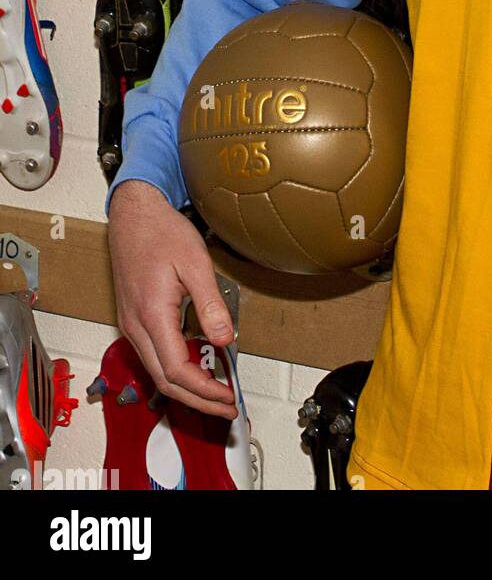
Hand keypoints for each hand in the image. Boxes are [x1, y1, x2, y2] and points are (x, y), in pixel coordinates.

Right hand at [108, 180, 237, 418]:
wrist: (133, 216)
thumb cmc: (161, 233)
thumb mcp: (194, 263)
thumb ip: (210, 303)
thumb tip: (225, 339)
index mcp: (151, 316)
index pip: (177, 370)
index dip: (204, 389)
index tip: (228, 396)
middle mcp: (136, 327)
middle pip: (165, 381)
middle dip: (198, 400)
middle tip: (227, 407)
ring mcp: (132, 326)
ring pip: (158, 373)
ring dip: (188, 389)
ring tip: (218, 394)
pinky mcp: (135, 321)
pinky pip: (155, 358)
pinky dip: (177, 373)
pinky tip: (198, 370)